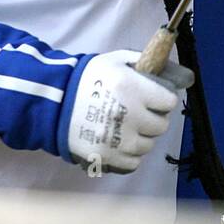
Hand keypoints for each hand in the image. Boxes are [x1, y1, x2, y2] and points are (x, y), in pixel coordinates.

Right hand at [67, 50, 193, 173]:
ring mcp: (119, 140)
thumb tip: (169, 70)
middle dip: (153, 118)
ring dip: (141, 137)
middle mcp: (130, 115)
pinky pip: (133, 163)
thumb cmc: (88, 77)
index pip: (169, 101)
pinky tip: (120, 143)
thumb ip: (142, 62)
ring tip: (127, 128)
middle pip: (161, 126)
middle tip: (140, 113)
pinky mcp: (107, 157)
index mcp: (133, 88)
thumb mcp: (115, 60)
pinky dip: (129, 155)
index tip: (154, 98)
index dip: (163, 99)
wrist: (54, 101)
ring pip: (148, 146)